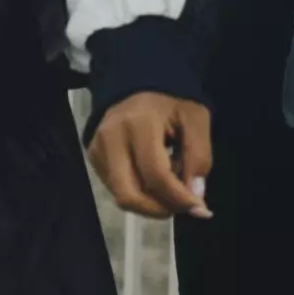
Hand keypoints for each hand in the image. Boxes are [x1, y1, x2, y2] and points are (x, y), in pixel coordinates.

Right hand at [88, 93, 212, 219]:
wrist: (137, 85)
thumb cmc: (170, 103)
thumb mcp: (195, 119)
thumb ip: (199, 156)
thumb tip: (194, 196)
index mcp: (138, 124)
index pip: (156, 175)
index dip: (179, 198)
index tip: (200, 208)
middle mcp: (111, 138)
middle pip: (130, 195)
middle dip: (160, 210)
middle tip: (183, 207)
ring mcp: (97, 149)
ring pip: (122, 196)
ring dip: (150, 203)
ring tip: (170, 188)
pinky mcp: (93, 158)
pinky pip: (116, 189)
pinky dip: (139, 193)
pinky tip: (153, 179)